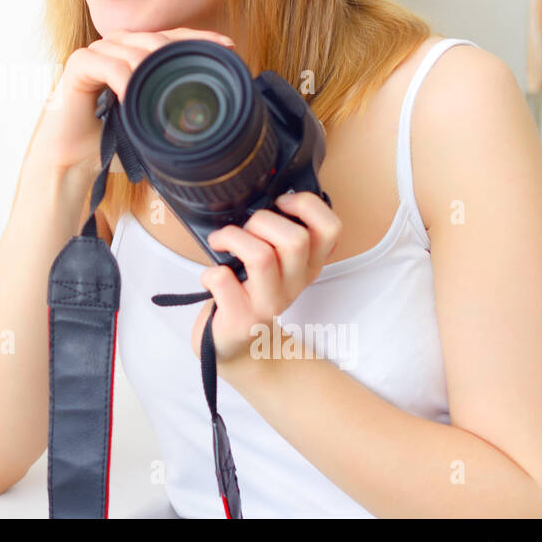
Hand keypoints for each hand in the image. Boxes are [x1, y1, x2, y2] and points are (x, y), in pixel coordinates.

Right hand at [29, 28, 234, 177]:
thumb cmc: (109, 143)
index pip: (171, 37)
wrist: (72, 161)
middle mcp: (115, 47)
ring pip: (134, 51)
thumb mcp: (148, 124)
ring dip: (153, 72)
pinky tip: (134, 98)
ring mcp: (96, 52)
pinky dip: (126, 81)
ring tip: (167, 95)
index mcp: (132, 53)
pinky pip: (110, 66)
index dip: (199, 39)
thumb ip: (170, 110)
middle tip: (200, 77)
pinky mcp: (78, 64)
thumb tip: (207, 115)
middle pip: (155, 39)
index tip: (229, 47)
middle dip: (180, 55)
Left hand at [190, 190, 341, 376]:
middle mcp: (295, 284)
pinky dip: (209, 271)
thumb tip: (260, 195)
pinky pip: (222, 279)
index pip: (331, 228)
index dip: (305, 205)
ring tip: (222, 243)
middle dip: (261, 222)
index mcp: (308, 265)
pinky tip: (211, 277)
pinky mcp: (242, 319)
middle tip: (244, 230)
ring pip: (261, 256)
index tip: (281, 203)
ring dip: (233, 239)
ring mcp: (270, 304)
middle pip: (294, 239)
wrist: (236, 346)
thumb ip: (277, 235)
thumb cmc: (249, 294)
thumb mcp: (275, 265)